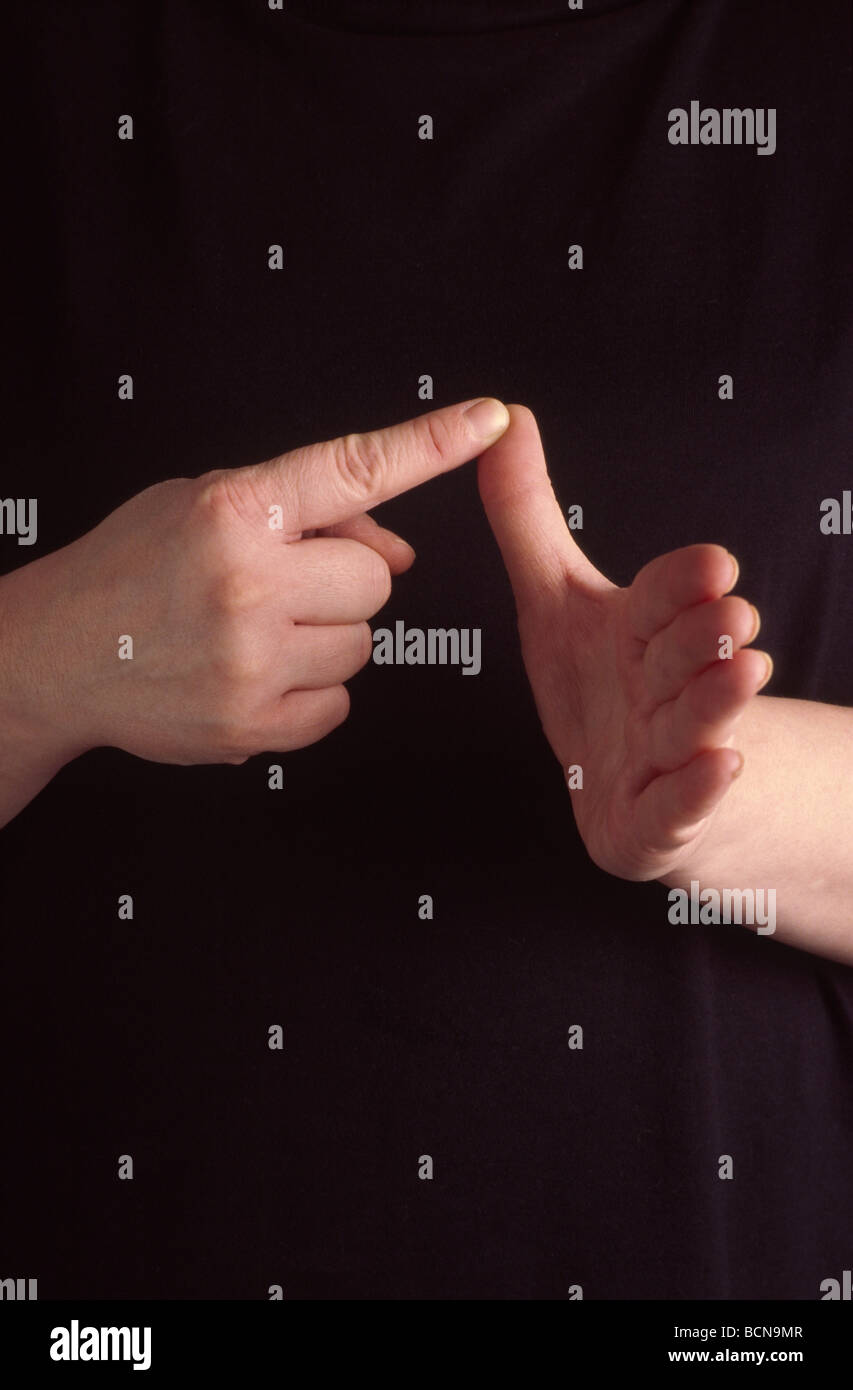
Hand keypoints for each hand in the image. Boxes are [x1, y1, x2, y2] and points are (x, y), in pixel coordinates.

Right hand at [0, 397, 509, 768]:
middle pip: (376, 579)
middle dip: (343, 580)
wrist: (59, 653)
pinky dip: (310, 692)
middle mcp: (247, 583)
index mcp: (234, 510)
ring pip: (363, 644)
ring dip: (325, 637)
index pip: (356, 467)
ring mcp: (251, 660)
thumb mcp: (205, 503)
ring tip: (256, 631)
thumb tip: (400, 549)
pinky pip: (339, 704)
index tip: (489, 418)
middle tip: (281, 586)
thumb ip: (306, 514)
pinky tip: (257, 673)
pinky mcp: (253, 724)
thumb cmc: (133, 568)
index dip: (432, 442)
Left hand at [478, 405, 772, 880]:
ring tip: (743, 670)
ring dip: (720, 698)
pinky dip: (701, 787)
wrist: (624, 786)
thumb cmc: (598, 686)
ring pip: (697, 721)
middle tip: (732, 613)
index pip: (668, 595)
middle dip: (708, 632)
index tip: (711, 563)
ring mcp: (668, 752)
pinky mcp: (659, 816)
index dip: (685, 582)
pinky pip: (681, 802)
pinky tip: (723, 765)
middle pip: (688, 654)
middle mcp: (663, 686)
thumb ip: (528, 516)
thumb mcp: (554, 599)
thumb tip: (505, 417)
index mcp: (643, 630)